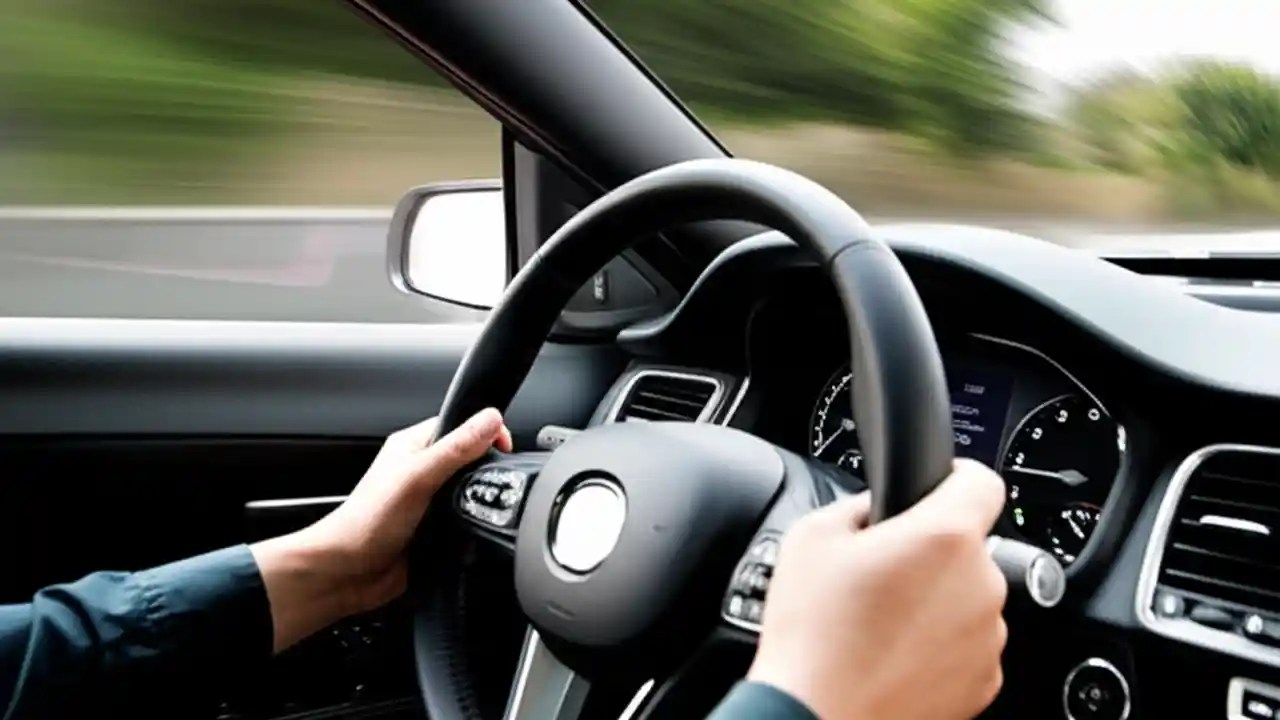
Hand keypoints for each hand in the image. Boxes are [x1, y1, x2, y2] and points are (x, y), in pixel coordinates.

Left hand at [251, 408, 511, 651]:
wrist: (348, 573)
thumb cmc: (366, 523)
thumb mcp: (417, 477)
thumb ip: (456, 447)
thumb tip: (490, 419)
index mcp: (413, 446)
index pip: (460, 423)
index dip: (486, 430)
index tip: (503, 447)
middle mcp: (421, 470)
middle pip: (470, 457)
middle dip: (486, 466)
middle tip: (492, 480)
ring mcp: (429, 500)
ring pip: (470, 489)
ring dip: (478, 497)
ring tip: (480, 505)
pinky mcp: (436, 528)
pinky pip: (466, 518)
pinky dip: (473, 522)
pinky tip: (473, 527)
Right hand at [747, 459, 1007, 719]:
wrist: (817, 717)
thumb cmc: (813, 635)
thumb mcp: (812, 536)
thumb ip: (858, 505)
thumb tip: (875, 510)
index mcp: (945, 537)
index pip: (982, 480)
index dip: (956, 477)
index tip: (940, 487)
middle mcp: (980, 585)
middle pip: (967, 546)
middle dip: (928, 552)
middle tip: (878, 574)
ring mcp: (987, 638)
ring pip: (966, 597)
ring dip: (935, 601)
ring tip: (880, 622)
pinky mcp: (983, 682)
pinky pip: (966, 644)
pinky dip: (938, 644)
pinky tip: (892, 653)